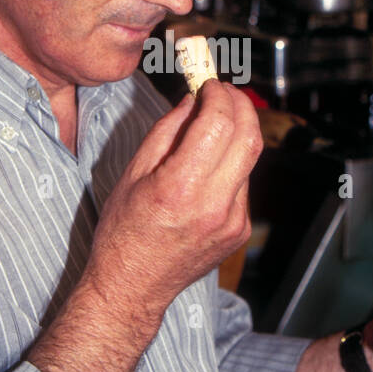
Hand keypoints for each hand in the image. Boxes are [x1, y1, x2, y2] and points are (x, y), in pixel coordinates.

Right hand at [86, 80, 262, 324]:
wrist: (133, 287)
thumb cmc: (123, 233)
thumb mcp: (132, 174)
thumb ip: (167, 132)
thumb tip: (192, 99)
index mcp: (181, 187)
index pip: (219, 124)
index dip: (219, 95)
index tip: (210, 84)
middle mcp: (214, 205)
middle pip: (250, 136)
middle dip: (240, 104)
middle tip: (224, 92)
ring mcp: (233, 221)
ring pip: (249, 158)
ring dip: (235, 133)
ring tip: (211, 126)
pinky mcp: (240, 230)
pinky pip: (243, 183)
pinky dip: (231, 163)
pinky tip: (208, 166)